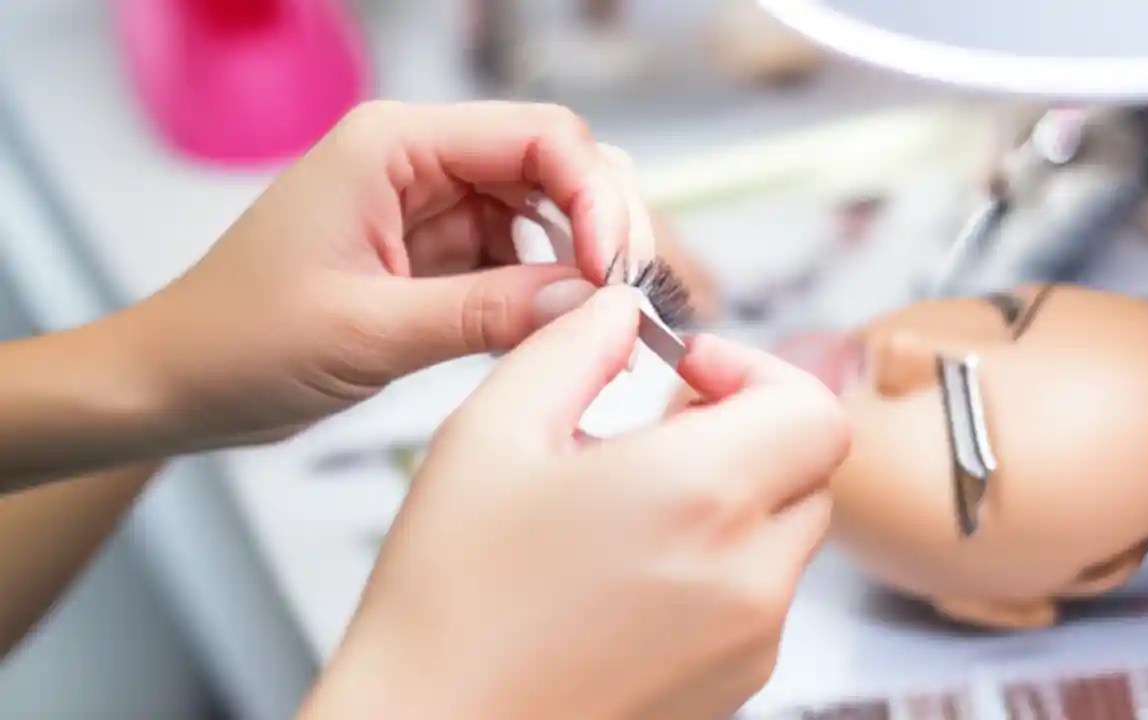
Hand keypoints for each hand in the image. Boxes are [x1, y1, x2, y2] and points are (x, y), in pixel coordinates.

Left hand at [135, 100, 650, 449]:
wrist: (179, 383)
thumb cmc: (238, 341)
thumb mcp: (367, 332)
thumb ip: (485, 312)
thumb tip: (590, 303)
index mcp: (393, 144)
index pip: (539, 136)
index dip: (597, 196)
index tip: (615, 270)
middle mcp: (421, 162)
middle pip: (558, 164)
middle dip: (609, 222)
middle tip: (637, 297)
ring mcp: (433, 209)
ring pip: (548, 213)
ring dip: (588, 262)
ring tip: (620, 321)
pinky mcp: (438, 256)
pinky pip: (520, 261)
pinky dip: (553, 294)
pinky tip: (571, 330)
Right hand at [303, 286, 849, 719]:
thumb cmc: (450, 596)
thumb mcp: (492, 431)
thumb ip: (575, 344)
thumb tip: (624, 308)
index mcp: (701, 495)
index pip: (816, 410)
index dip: (758, 372)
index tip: (689, 377)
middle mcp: (748, 575)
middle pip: (807, 468)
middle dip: (746, 431)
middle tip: (657, 432)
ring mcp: (749, 643)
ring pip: (784, 534)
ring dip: (731, 500)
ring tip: (628, 507)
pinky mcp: (732, 689)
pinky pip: (759, 599)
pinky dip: (718, 565)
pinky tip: (626, 570)